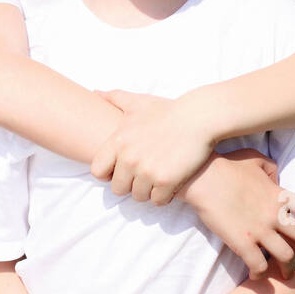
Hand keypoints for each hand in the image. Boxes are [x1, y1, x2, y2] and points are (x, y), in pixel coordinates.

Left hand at [89, 90, 213, 203]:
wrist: (199, 118)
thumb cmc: (168, 111)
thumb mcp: (138, 102)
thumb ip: (114, 98)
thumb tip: (95, 92)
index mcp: (118, 141)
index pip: (97, 171)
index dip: (108, 174)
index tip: (121, 170)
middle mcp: (128, 158)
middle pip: (118, 189)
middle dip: (130, 185)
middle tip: (144, 177)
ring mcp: (146, 171)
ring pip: (138, 197)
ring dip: (148, 191)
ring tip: (158, 179)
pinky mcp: (165, 181)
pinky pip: (157, 201)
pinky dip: (164, 195)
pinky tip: (171, 184)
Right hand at [181, 147, 294, 279]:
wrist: (202, 177)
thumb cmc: (226, 166)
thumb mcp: (254, 159)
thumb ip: (271, 168)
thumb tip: (276, 177)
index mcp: (279, 196)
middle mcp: (274, 215)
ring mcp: (259, 231)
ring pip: (286, 258)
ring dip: (288, 270)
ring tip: (285, 275)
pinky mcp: (242, 243)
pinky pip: (259, 266)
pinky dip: (260, 275)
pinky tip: (255, 275)